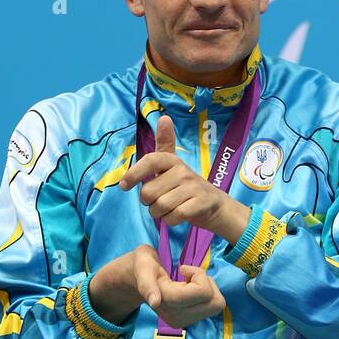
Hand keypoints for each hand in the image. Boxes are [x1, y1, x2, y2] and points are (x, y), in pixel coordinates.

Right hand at [88, 244, 224, 328]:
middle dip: (206, 283)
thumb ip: (147, 281)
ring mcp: (182, 322)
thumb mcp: (143, 263)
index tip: (182, 268)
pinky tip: (189, 291)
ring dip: (208, 289)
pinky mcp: (187, 322)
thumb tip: (155, 302)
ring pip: (217, 305)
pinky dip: (206, 295)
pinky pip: (212, 307)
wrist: (136, 279)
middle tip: (189, 277)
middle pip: (215, 302)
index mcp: (166, 300)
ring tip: (189, 283)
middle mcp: (175, 317)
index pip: (203, 292)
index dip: (198, 274)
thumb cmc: (143, 266)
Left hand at [119, 114, 249, 243]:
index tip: (123, 186)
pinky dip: (170, 221)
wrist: (215, 205)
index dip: (134, 173)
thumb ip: (164, 145)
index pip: (150, 160)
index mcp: (173, 160)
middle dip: (148, 203)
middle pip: (149, 192)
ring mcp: (193, 187)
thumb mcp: (174, 166)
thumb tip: (164, 117)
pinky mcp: (200, 204)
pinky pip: (173, 217)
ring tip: (167, 210)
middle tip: (157, 202)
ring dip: (159, 214)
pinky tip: (176, 217)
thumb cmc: (187, 186)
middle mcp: (183, 171)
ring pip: (160, 206)